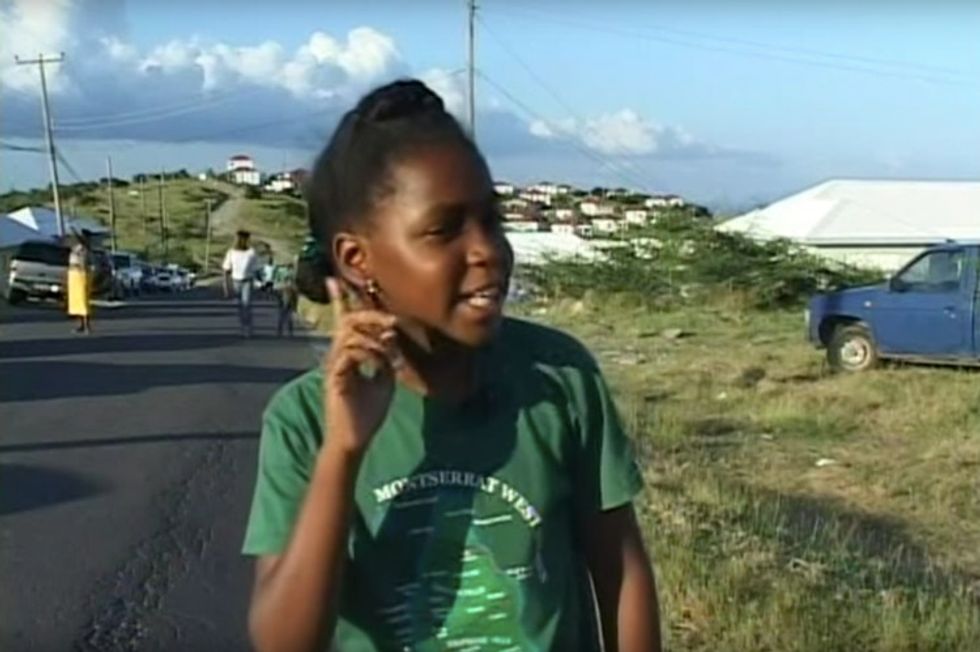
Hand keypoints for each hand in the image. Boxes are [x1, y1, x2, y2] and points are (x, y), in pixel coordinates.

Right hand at [322, 278, 400, 456]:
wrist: (355, 440)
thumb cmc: (367, 414)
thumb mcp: (384, 381)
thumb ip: (385, 359)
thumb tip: (390, 342)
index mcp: (347, 355)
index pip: (344, 323)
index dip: (340, 301)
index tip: (334, 279)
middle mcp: (337, 357)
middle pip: (347, 322)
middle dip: (370, 315)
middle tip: (391, 321)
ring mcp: (334, 367)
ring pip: (348, 335)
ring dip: (374, 336)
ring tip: (390, 345)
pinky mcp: (335, 378)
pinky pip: (349, 353)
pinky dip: (368, 352)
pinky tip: (381, 361)